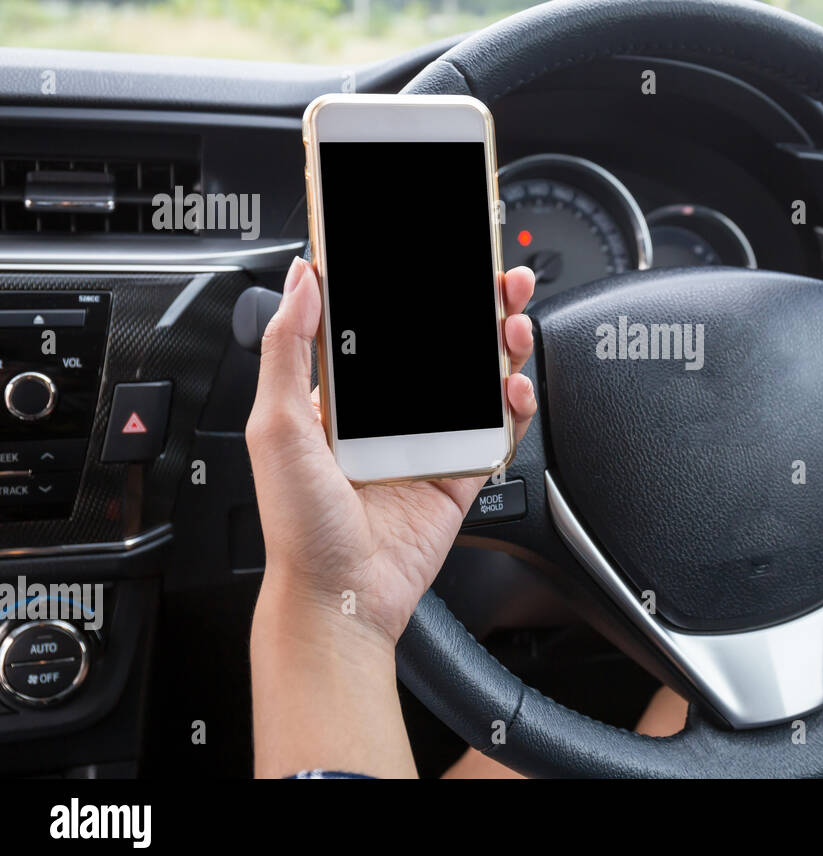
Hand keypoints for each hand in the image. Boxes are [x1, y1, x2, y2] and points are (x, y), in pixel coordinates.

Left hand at [246, 256, 537, 648]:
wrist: (341, 596)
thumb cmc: (299, 525)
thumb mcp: (276, 426)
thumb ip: (287, 349)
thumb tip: (302, 278)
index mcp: (341, 397)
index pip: (383, 325)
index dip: (412, 288)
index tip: (433, 258)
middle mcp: (387, 415)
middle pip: (440, 344)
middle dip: (473, 305)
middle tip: (495, 277)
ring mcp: (426, 443)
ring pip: (474, 378)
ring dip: (499, 344)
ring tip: (512, 321)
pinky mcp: (458, 474)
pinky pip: (495, 430)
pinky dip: (512, 403)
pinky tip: (513, 385)